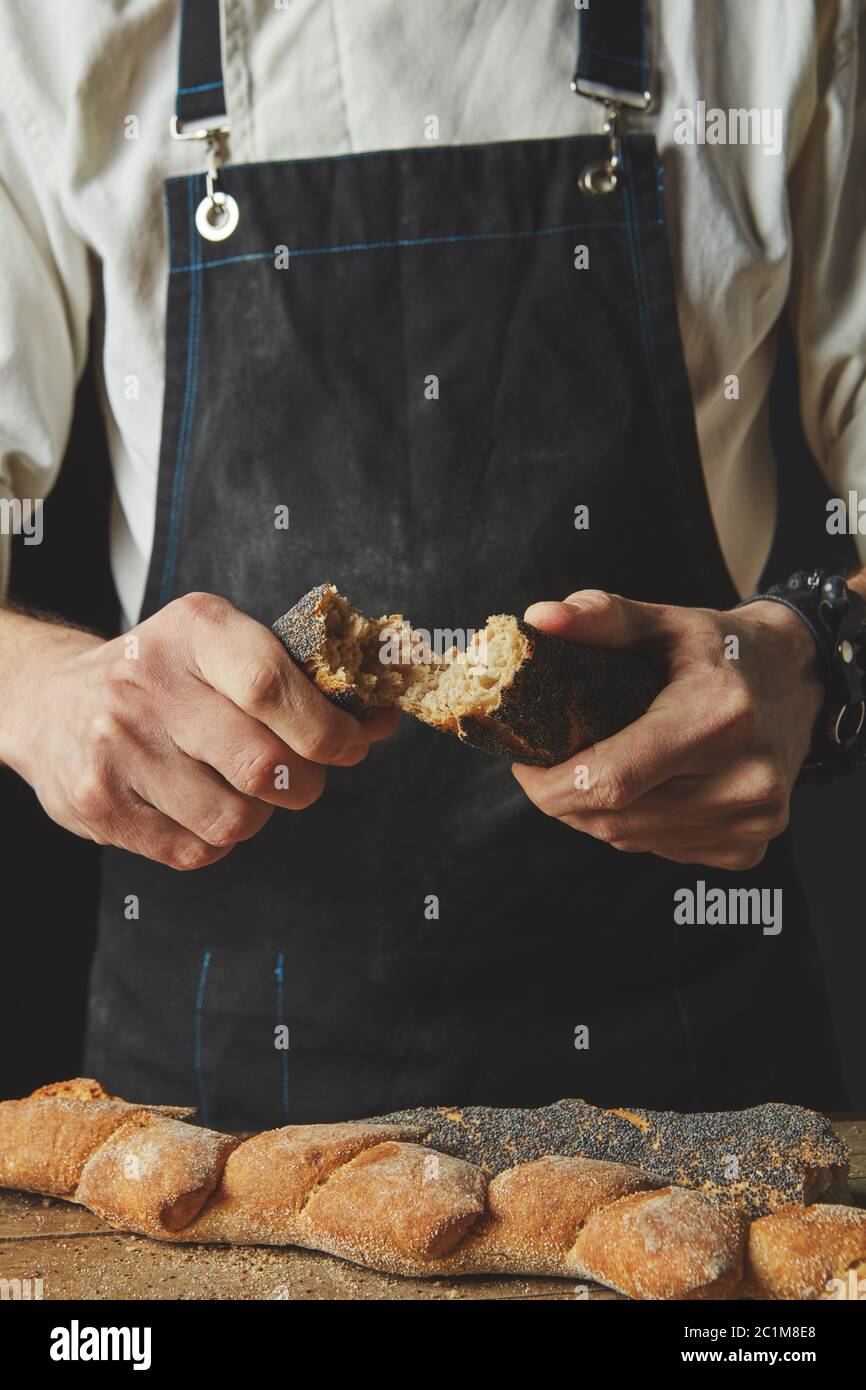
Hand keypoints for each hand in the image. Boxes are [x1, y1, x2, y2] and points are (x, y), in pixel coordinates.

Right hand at [0, 593, 396, 869]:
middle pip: (265, 765)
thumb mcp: (222, 650)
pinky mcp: (98, 804)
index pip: (274, 686)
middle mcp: (148, 684)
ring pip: (235, 817)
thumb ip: (303, 682)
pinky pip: (194, 849)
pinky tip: (198, 806)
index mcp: (194, 630)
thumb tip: (383, 720)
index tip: (351, 746)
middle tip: (304, 780)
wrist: (48, 700)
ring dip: (259, 816)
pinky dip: (216, 840)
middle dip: (305, 784)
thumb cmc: (163, 675)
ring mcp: (117, 746)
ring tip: (241, 789)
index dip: (328, 729)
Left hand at [512, 589, 823, 868]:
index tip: (524, 761)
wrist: (798, 680)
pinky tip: (644, 790)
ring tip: (596, 770)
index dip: (549, 783)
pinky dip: (636, 827)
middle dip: (564, 798)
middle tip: (549, 764)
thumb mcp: (664, 621)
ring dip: (597, 814)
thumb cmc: (721, 650)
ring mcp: (750, 820)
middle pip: (612, 819)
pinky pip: (661, 851)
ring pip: (630, 841)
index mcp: (718, 717)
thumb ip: (601, 616)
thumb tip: (539, 618)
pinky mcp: (748, 847)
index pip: (607, 780)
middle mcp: (742, 778)